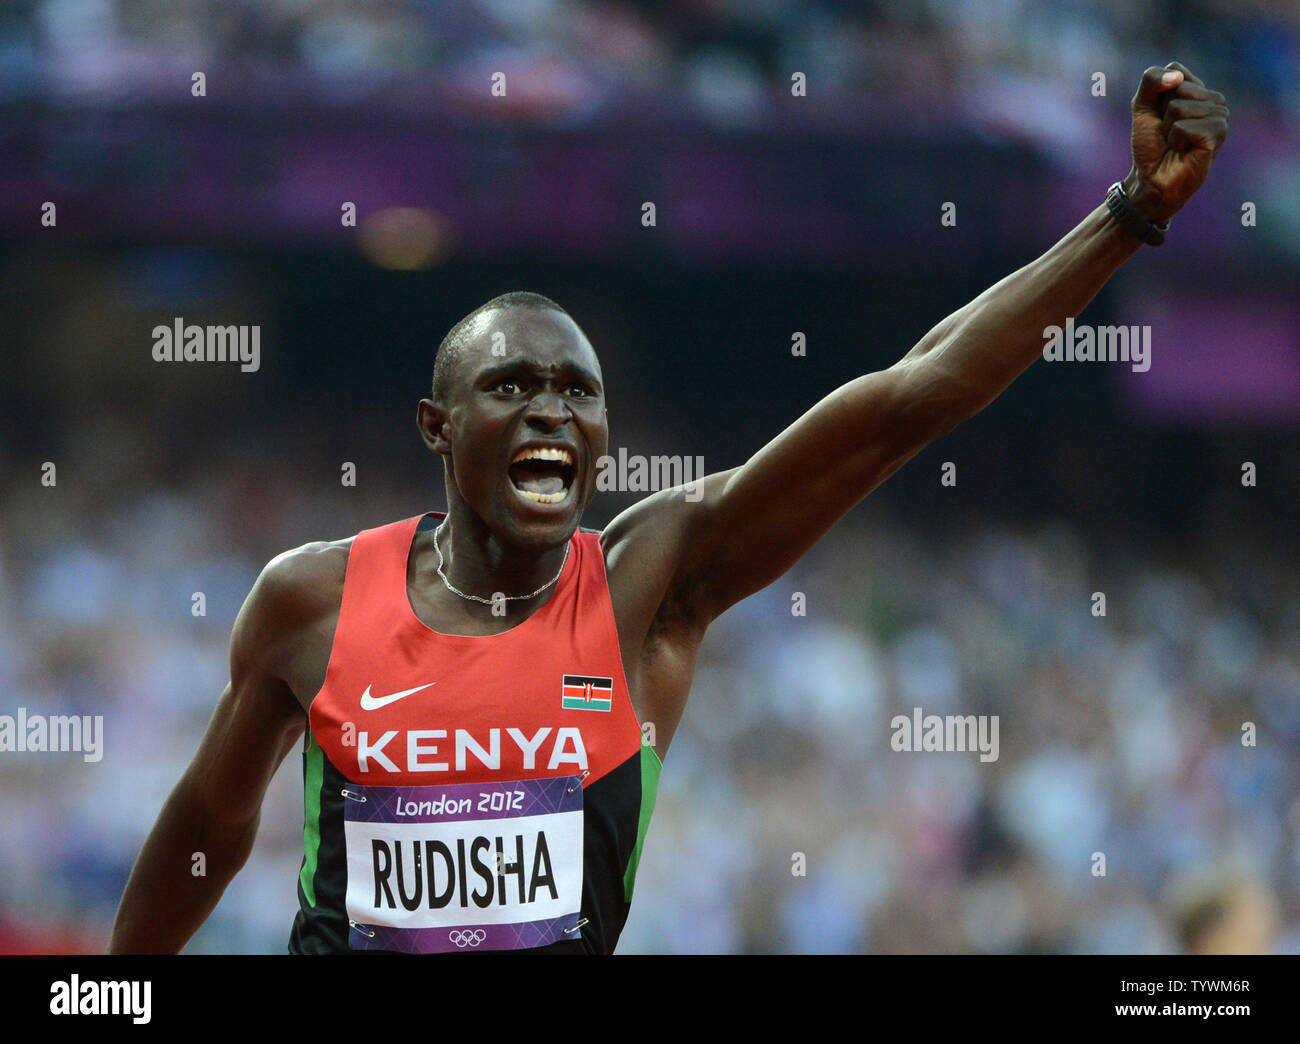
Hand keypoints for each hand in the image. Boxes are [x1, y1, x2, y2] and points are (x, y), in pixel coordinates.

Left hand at [1122, 62, 1228, 224]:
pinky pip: (1184, 127)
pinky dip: (1175, 140)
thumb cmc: (1150, 144)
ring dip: (1168, 129)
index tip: (1159, 115)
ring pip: (1180, 108)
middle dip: (1162, 113)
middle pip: (1177, 88)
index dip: (1157, 95)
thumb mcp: (1142, 107)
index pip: (1175, 69)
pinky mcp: (1218, 133)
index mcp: (1198, 88)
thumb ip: (1151, 81)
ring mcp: (1220, 115)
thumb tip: (1175, 78)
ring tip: (1175, 142)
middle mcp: (1214, 99)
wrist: (1152, 178)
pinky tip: (1183, 149)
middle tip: (1168, 132)